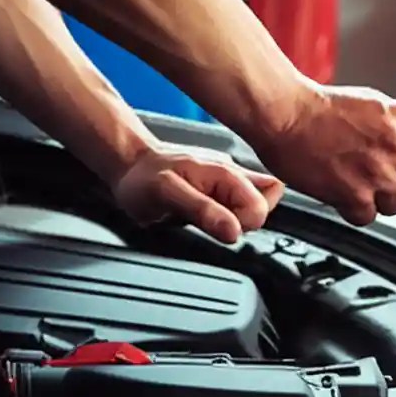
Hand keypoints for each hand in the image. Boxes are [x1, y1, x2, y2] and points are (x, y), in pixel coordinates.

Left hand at [112, 143, 284, 243]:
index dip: (243, 225)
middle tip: (213, 224)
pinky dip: (233, 215)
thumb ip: (203, 211)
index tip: (219, 229)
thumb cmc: (142, 178)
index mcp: (226, 173)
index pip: (261, 207)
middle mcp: (235, 174)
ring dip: (240, 219)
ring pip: (259, 204)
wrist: (128, 164)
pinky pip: (244, 204)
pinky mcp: (224, 189)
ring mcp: (231, 181)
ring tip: (210, 220)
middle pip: (267, 204)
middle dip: (245, 222)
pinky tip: (211, 217)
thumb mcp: (166, 194)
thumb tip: (234, 232)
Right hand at [253, 85, 395, 225]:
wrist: (287, 114)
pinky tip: (341, 187)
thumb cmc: (326, 110)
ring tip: (356, 178)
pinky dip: (354, 209)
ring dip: (378, 200)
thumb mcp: (380, 109)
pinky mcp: (353, 194)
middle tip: (385, 183)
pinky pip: (367, 217)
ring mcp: (377, 172)